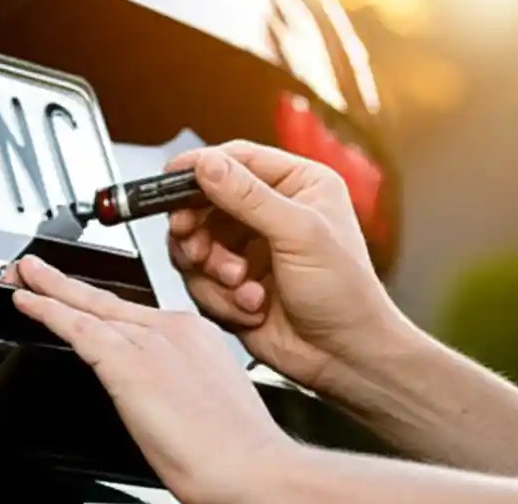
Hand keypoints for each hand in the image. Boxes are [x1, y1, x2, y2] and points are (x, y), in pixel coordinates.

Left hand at [7, 256, 293, 503]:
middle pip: (107, 299)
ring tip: (23, 276)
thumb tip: (149, 393)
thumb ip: (174, 383)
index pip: (134, 312)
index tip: (81, 298)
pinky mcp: (128, 363)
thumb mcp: (206, 400)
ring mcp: (149, 342)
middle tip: (37, 269)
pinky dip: (47, 310)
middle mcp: (172, 328)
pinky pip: (77, 328)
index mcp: (194, 334)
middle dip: (67, 283)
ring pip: (87, 306)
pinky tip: (27, 302)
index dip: (100, 304)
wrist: (254, 468)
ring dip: (49, 289)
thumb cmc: (239, 450)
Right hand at [166, 140, 416, 393]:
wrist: (345, 359)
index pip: (236, 159)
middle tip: (196, 245)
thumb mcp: (299, 234)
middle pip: (204, 201)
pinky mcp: (233, 283)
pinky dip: (219, 296)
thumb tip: (207, 164)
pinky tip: (251, 305)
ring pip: (196, 242)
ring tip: (237, 282)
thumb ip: (249, 197)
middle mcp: (270, 211)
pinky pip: (199, 279)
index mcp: (297, 184)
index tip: (171, 180)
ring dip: (211, 268)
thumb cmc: (346, 295)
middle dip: (198, 229)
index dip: (199, 167)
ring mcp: (249, 248)